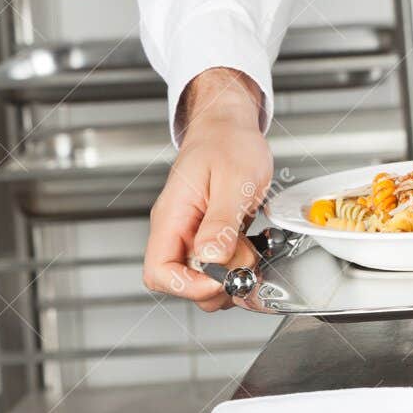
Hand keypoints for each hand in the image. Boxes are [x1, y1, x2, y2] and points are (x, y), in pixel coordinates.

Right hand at [143, 68, 271, 311]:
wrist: (230, 126)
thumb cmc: (228, 143)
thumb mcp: (233, 180)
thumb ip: (221, 221)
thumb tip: (211, 257)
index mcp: (172, 217)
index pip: (159, 272)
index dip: (187, 286)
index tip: (219, 281)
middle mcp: (177, 230)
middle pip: (181, 281)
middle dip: (216, 283)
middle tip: (244, 262)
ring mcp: (193, 234)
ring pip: (204, 277)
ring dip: (231, 274)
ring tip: (252, 249)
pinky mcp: (211, 234)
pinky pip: (220, 263)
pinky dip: (239, 263)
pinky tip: (254, 245)